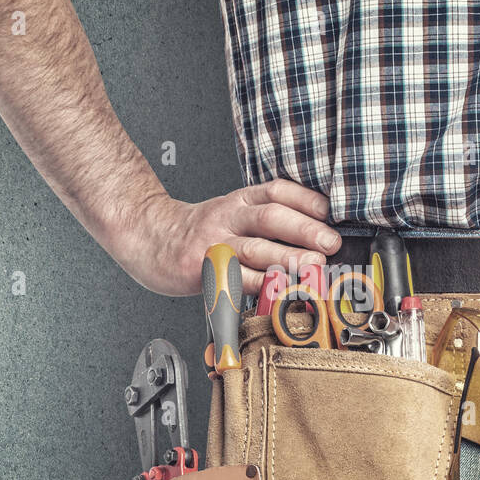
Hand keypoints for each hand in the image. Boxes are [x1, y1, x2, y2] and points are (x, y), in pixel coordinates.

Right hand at [115, 179, 340, 295]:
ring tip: (314, 266)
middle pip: (271, 217)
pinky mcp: (202, 269)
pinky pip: (235, 278)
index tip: (331, 212)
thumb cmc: (198, 231)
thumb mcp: (231, 213)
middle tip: (331, 243)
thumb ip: (265, 219)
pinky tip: (280, 288)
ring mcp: (214, 243)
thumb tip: (314, 235)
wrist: (148, 238)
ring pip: (256, 247)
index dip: (306, 200)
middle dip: (305, 230)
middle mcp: (228, 217)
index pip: (277, 191)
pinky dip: (260, 284)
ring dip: (288, 257)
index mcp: (239, 201)